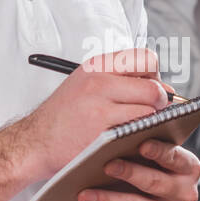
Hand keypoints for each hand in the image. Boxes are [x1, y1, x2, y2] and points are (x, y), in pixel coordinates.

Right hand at [23, 47, 168, 183]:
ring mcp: (100, 106)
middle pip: (154, 86)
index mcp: (96, 65)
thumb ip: (121, 82)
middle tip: (150, 113)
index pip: (145, 58)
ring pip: (150, 109)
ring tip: (136, 127)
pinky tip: (129, 139)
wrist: (33, 143)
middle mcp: (98, 81)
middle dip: (160, 101)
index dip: (155, 76)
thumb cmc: (63, 117)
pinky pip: (139, 129)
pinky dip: (141, 135)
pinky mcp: (102, 131)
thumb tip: (166, 90)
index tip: (150, 90)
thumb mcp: (86, 84)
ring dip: (151, 121)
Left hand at [77, 138, 199, 200]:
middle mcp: (187, 193)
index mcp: (189, 168)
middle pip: (155, 183)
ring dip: (109, 200)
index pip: (175, 157)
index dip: (159, 151)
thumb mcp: (157, 159)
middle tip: (106, 166)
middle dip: (129, 173)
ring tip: (86, 194)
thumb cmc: (156, 173)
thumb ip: (144, 148)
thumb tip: (116, 138)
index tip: (141, 144)